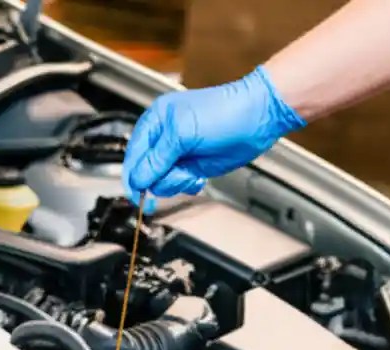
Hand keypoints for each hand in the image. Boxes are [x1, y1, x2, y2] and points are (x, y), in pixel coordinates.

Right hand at [122, 66, 305, 199]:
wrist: (256, 118)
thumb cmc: (223, 113)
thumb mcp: (182, 133)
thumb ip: (157, 158)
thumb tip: (137, 179)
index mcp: (154, 122)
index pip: (133, 155)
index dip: (134, 176)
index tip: (137, 195)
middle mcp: (164, 139)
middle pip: (145, 172)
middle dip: (160, 178)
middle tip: (176, 175)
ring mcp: (178, 154)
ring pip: (162, 181)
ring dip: (176, 181)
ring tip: (190, 172)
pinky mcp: (192, 166)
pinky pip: (178, 184)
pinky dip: (186, 184)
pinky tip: (198, 176)